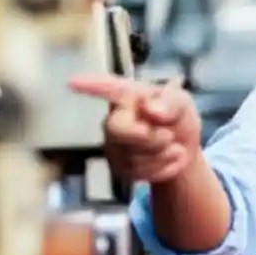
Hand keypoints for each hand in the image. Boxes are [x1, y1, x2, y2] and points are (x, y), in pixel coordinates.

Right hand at [68, 74, 202, 184]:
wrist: (183, 149)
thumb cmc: (176, 117)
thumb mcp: (182, 103)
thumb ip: (171, 102)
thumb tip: (150, 108)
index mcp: (128, 95)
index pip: (107, 88)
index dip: (90, 85)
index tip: (72, 82)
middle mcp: (115, 118)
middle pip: (117, 129)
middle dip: (148, 137)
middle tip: (169, 136)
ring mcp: (113, 144)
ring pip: (131, 155)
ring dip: (160, 153)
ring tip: (173, 145)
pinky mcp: (119, 167)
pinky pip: (137, 172)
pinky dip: (160, 168)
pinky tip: (168, 158)